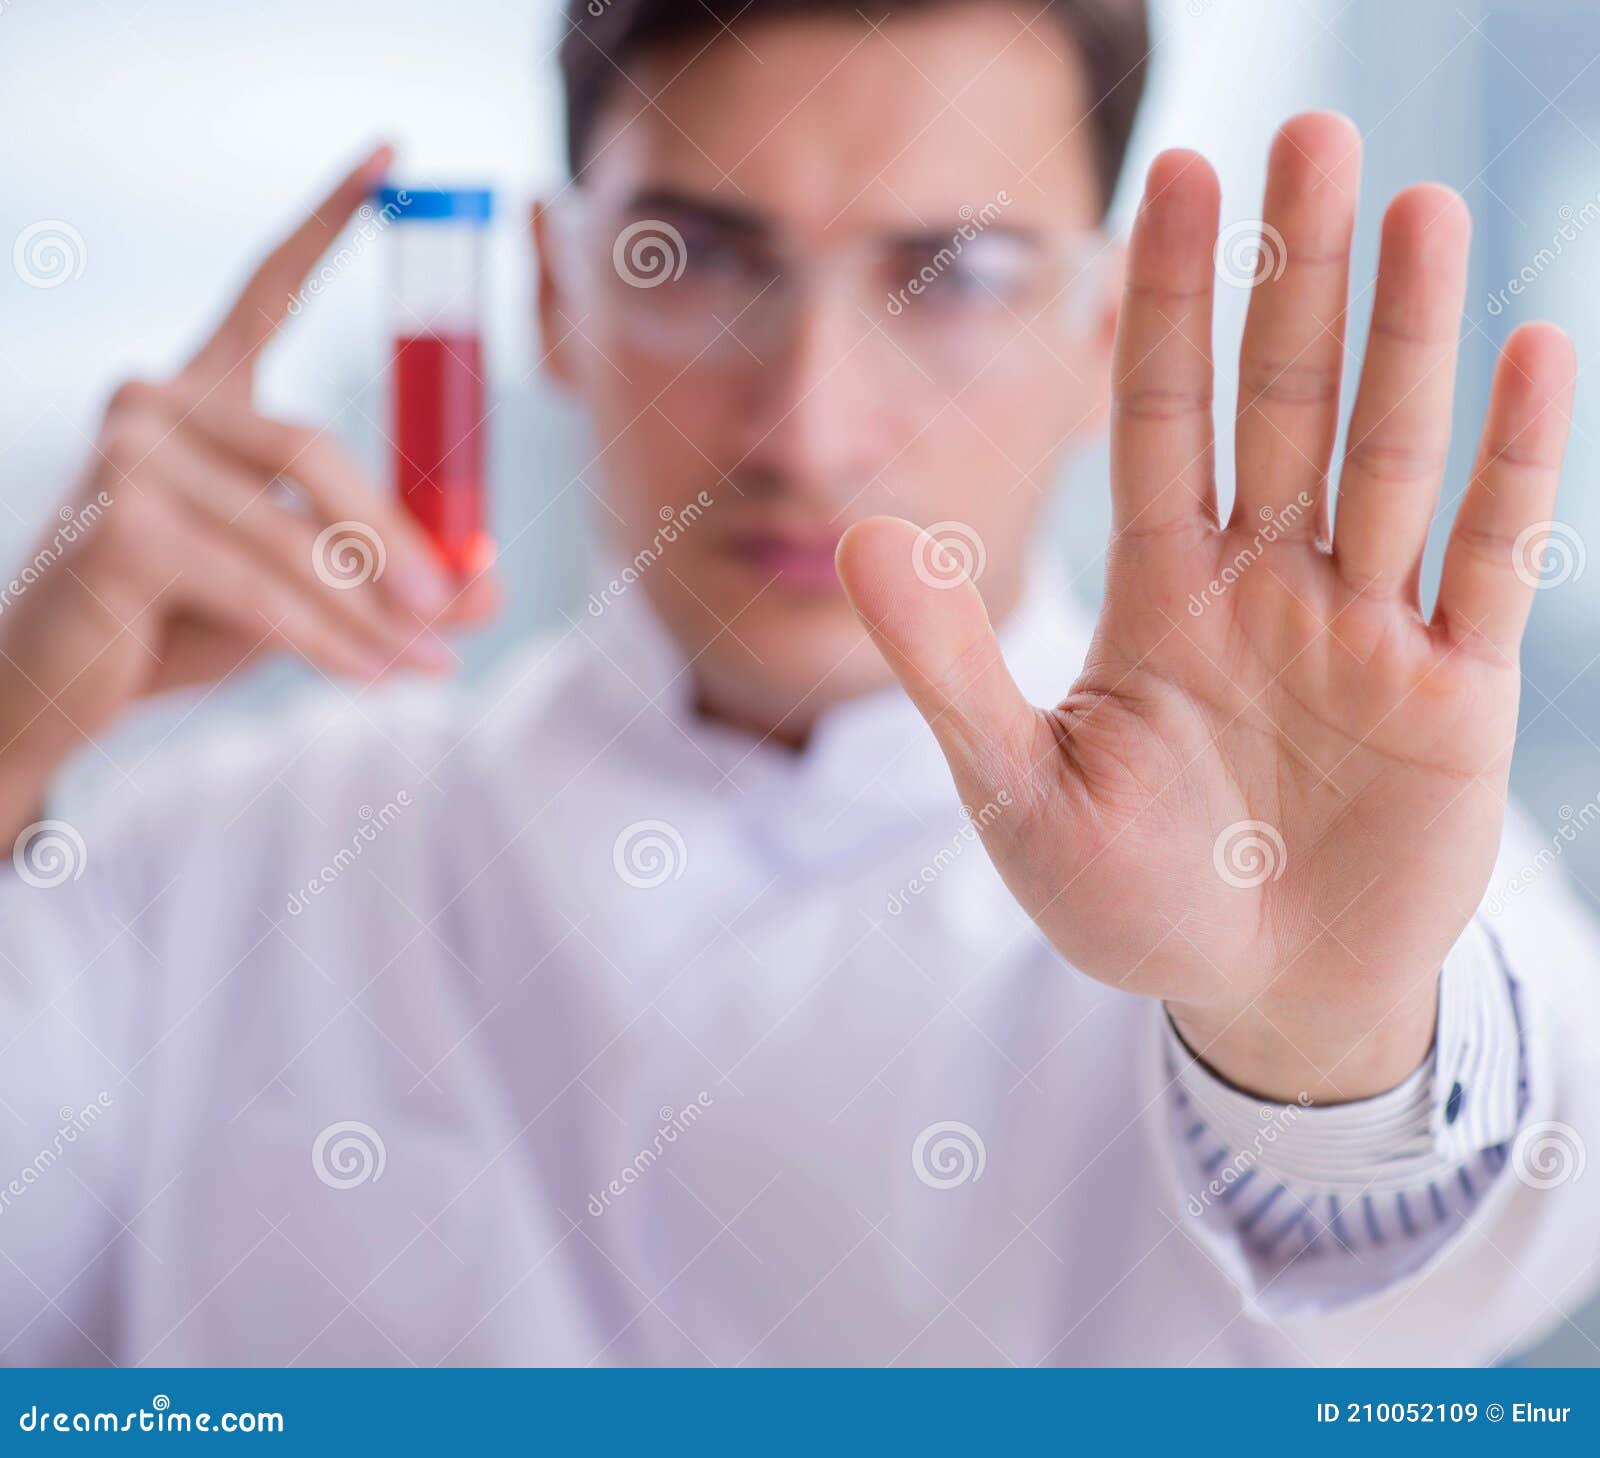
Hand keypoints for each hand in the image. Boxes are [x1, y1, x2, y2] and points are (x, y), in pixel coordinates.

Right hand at [0, 147, 499, 843]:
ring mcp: (128, 455)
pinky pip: (259, 589)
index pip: (268, 284)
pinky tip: (373, 677)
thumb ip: (386, 575)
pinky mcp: (118, 528)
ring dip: (373, 611)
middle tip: (457, 606)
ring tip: (428, 664)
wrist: (64, 683)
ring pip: (294, 534)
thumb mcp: (298, 586)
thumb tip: (492, 588)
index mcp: (204, 389)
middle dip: (396, 539)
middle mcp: (158, 400)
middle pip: (313, 448)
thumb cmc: (180, 617)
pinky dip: (327, 643)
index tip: (393, 153)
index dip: (329, 217)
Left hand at [836, 112, 1575, 1102]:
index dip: (1164, 304)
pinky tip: (1535, 353)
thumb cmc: (1131, 899)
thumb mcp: (1019, 792)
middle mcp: (1266, 584)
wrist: (1256, 993)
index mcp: (1162, 594)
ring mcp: (1365, 627)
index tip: (1174, 177)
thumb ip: (947, 668)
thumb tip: (848, 538)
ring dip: (1406, 337)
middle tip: (1310, 134)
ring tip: (1421, 208)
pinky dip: (1512, 463)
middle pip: (1282, 404)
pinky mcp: (1455, 690)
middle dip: (1294, 277)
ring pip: (1388, 456)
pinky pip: (1488, 557)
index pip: (1158, 418)